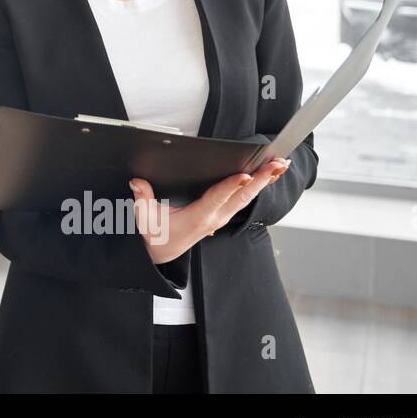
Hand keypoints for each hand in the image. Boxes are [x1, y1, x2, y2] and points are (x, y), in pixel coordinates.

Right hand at [130, 157, 288, 263]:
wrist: (162, 253)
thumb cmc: (155, 235)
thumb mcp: (145, 218)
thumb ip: (143, 199)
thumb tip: (137, 182)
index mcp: (198, 218)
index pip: (217, 199)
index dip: (231, 187)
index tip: (246, 176)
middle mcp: (214, 219)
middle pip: (242, 198)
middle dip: (260, 181)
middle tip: (276, 165)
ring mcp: (220, 219)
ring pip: (246, 199)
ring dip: (264, 183)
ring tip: (279, 167)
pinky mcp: (221, 216)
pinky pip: (243, 201)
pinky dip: (256, 189)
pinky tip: (265, 178)